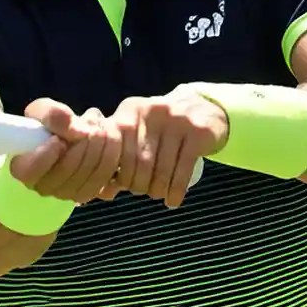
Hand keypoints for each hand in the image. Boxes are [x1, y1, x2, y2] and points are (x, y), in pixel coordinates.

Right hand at [10, 100, 121, 204]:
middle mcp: (42, 186)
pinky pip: (102, 179)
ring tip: (98, 127)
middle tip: (88, 123)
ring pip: (87, 174)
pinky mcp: (86, 194)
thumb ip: (52, 114)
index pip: (30, 171)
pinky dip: (110, 156)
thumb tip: (74, 130)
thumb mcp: (44, 110)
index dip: (45, 155)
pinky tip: (107, 142)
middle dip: (82, 141)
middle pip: (66, 170)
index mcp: (23, 168)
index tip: (58, 138)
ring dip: (100, 145)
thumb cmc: (52, 124)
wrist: (73, 134)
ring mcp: (65, 193)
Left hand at [103, 87, 228, 208]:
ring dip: (157, 190)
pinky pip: (183, 169)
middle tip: (142, 191)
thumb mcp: (137, 128)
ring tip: (157, 194)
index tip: (123, 185)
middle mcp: (153, 111)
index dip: (119, 173)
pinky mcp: (198, 132)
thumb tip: (104, 192)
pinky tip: (173, 200)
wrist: (202, 106)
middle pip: (140, 161)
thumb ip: (118, 153)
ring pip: (162, 168)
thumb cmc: (161, 126)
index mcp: (131, 110)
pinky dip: (176, 190)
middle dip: (138, 184)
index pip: (117, 150)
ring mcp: (178, 120)